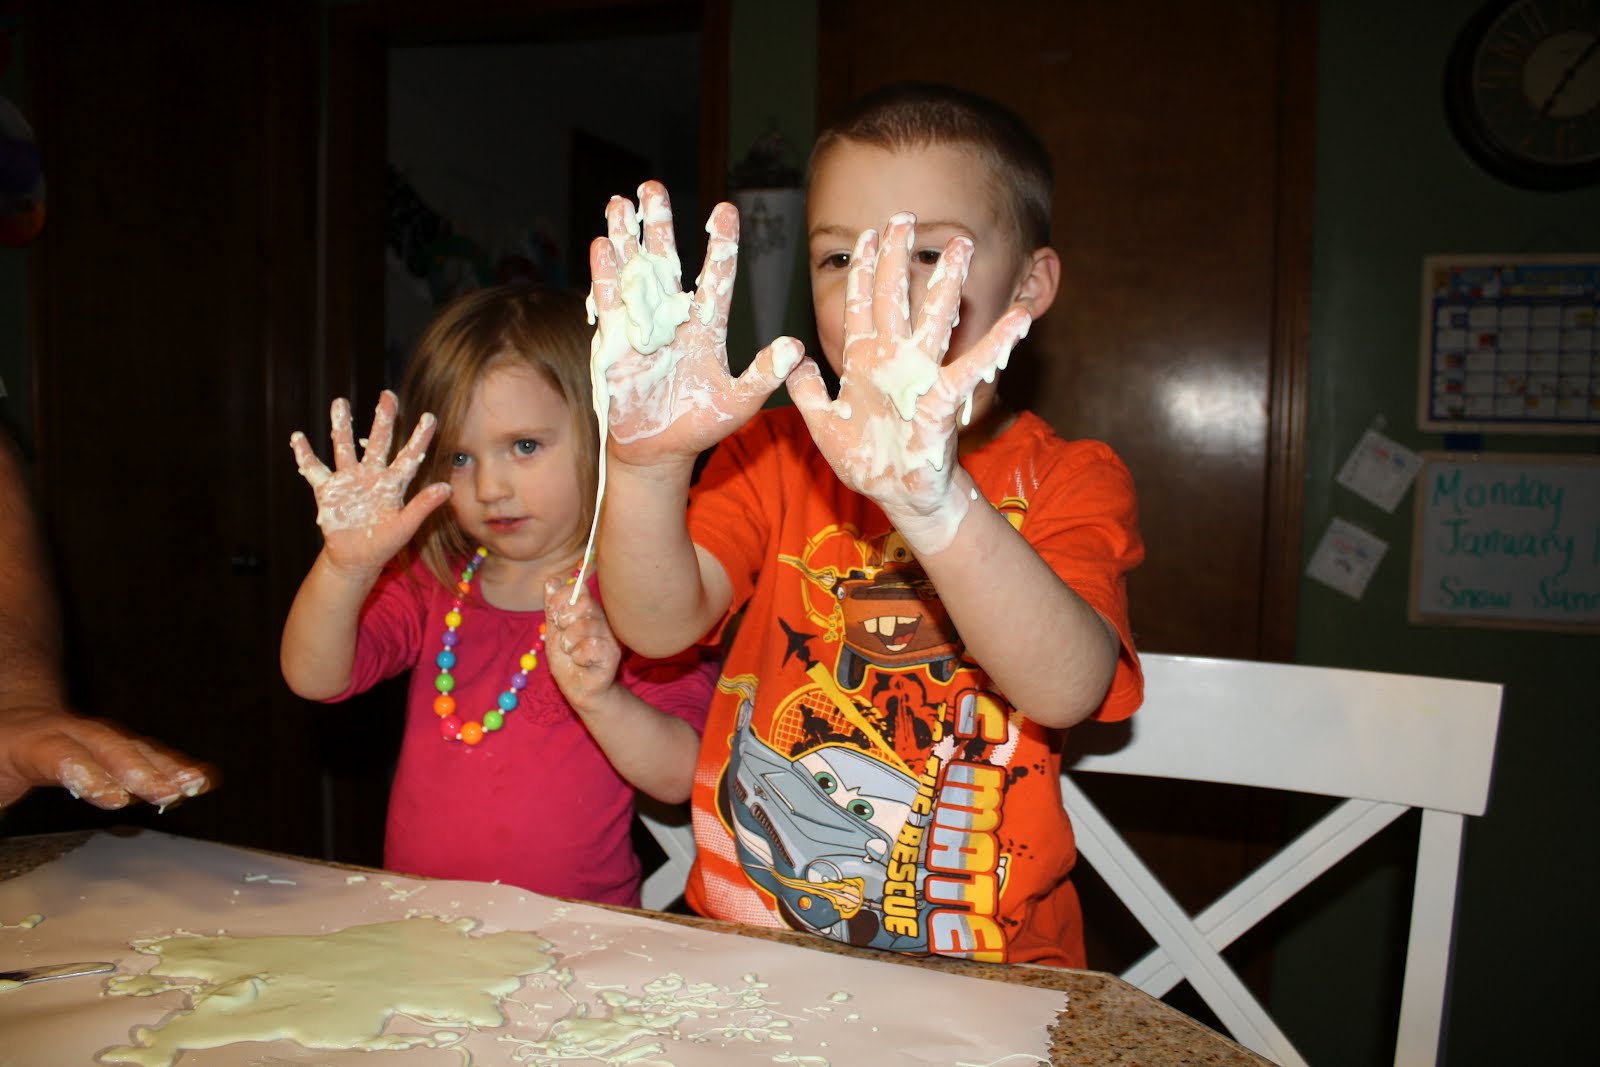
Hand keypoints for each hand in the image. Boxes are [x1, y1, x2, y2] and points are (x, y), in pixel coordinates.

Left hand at [0, 704, 212, 809]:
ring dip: (163, 767)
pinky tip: (199, 781)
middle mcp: (60, 731)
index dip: (85, 772)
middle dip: (137, 768)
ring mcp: (87, 736)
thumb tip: (5, 810)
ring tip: (193, 786)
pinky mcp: (106, 746)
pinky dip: (171, 766)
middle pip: (103, 745)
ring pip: (128, 747)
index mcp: (18, 741)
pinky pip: (140, 753)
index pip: (55, 754)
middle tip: (164, 793)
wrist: (5, 719)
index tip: (114, 798)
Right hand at [288, 390, 451, 572]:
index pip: (409, 456)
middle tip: (388, 395)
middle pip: (378, 441)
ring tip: (340, 402)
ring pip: (344, 447)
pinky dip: (304, 454)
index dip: (420, 437)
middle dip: (383, 418)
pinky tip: (298, 437)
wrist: (356, 558)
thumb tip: (446, 488)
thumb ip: (423, 506)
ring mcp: (348, 480)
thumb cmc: (384, 543)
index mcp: (393, 484)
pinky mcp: (327, 490)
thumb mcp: (405, 526)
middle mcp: (371, 475)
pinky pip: (314, 469)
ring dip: (342, 425)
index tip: (430, 416)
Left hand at [542, 577, 622, 714]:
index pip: (578, 588)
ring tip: (570, 652)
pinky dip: (578, 656)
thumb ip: (553, 608)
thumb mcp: (554, 632)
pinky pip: (591, 646)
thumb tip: (551, 581)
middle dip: (564, 619)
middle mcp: (602, 619)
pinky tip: (581, 662)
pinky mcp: (612, 654)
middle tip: (562, 635)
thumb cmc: (568, 661)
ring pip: (585, 626)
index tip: (552, 613)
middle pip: (585, 602)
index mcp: (588, 610)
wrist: (579, 689)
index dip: (561, 597)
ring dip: (568, 642)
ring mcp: (609, 635)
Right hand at [588, 180, 803, 468]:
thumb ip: (763, 376)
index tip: (726, 210)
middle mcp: (673, 318)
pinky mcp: (615, 341)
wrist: (657, 449)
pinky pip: (610, 302)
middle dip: (660, 225)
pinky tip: (602, 245)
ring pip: (634, 272)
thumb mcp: (738, 404)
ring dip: (627, 238)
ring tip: (620, 202)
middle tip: (653, 186)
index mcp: (706, 327)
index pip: (716, 279)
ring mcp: (642, 326)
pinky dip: (605, 274)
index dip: (720, 247)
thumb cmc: (700, 425)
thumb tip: (795, 347)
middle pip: (667, 262)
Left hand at [787, 213, 1031, 555]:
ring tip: (962, 245)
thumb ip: (808, 391)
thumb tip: (797, 362)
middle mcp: (893, 359)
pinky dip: (996, 344)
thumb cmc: (867, 460)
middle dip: (897, 257)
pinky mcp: (941, 402)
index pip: (861, 305)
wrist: (898, 495)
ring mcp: (919, 376)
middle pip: (895, 297)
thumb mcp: (823, 423)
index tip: (866, 234)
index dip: (863, 270)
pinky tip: (1017, 318)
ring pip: (933, 319)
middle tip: (904, 216)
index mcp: (864, 361)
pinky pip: (970, 368)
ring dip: (946, 282)